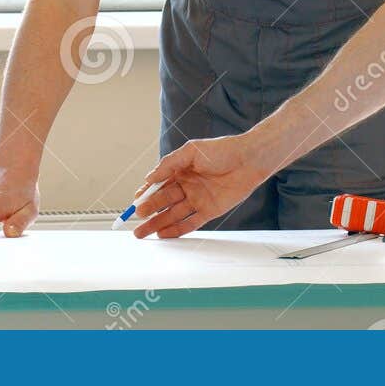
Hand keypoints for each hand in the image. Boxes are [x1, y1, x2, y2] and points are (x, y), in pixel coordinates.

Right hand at [131, 135, 270, 238]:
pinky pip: (191, 222)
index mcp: (180, 170)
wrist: (249, 159)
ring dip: (158, 223)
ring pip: (173, 214)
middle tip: (137, 218)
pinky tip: (163, 234)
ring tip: (142, 232)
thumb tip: (149, 177)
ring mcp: (197, 199)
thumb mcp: (191, 151)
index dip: (146, 193)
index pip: (158, 184)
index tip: (135, 201)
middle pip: (163, 201)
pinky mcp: (209, 211)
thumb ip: (169, 164)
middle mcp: (187, 186)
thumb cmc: (222, 150)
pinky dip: (177, 229)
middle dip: (149, 210)